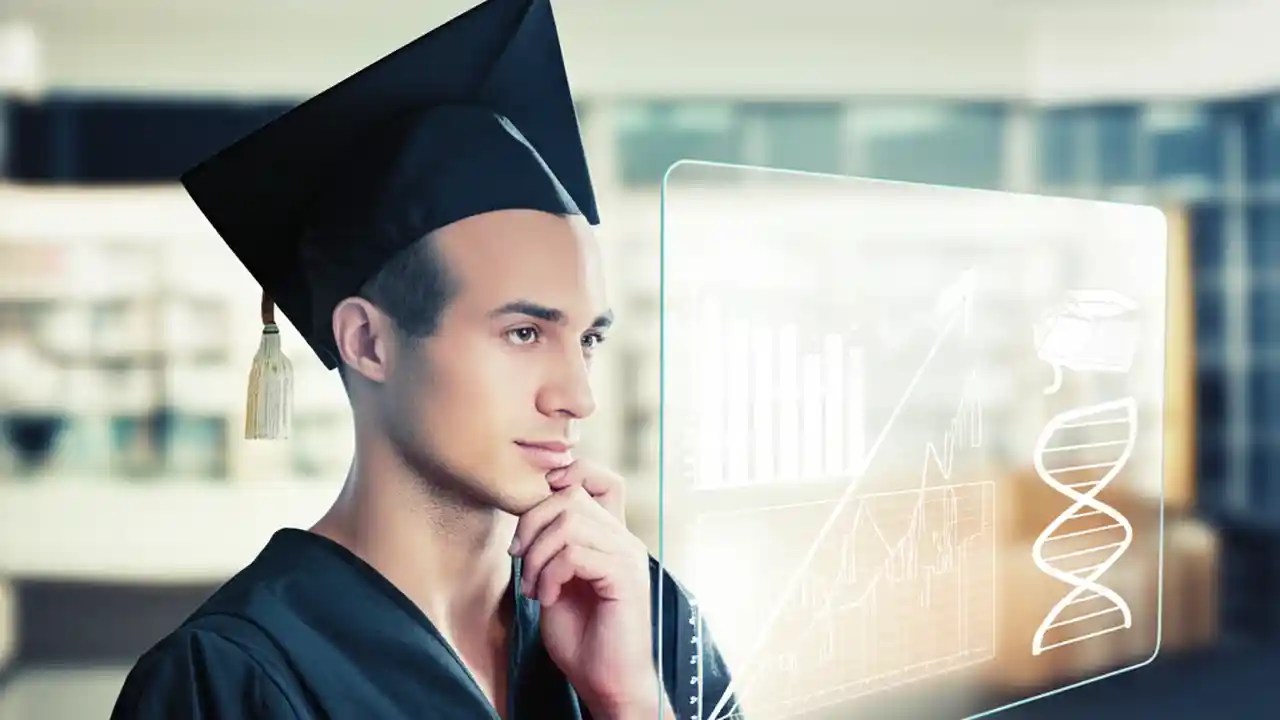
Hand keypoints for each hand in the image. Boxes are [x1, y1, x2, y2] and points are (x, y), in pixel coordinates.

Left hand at [510, 460, 656, 715]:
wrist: (607, 683)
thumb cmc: (582, 638)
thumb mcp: (555, 581)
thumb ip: (551, 546)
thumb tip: (527, 513)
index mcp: (611, 536)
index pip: (600, 477)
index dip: (563, 479)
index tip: (529, 517)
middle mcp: (624, 539)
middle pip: (571, 494)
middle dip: (531, 523)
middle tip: (520, 561)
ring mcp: (628, 556)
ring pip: (569, 521)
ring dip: (537, 554)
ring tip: (533, 587)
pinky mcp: (625, 577)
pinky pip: (575, 553)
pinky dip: (549, 574)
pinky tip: (546, 598)